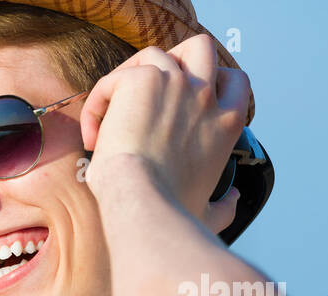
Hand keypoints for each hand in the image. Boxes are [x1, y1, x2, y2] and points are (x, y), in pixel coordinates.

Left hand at [80, 34, 249, 228]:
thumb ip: (225, 205)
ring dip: (129, 79)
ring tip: (112, 114)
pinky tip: (93, 135)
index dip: (208, 82)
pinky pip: (115, 77)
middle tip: (145, 97)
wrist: (142, 205)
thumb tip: (234, 200)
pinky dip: (99, 102)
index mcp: (227, 122)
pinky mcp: (142, 80)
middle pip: (200, 48)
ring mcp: (176, 83)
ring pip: (153, 55)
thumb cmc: (170, 214)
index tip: (180, 105)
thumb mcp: (209, 212)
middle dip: (172, 63)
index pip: (233, 79)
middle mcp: (206, 96)